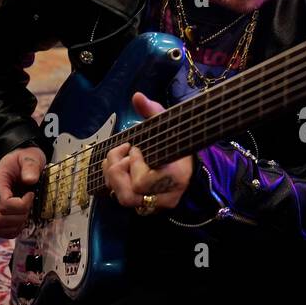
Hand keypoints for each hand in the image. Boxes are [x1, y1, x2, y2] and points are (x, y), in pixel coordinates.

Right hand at [0, 145, 45, 238]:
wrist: (18, 163)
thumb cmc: (24, 160)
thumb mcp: (30, 157)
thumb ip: (30, 166)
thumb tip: (30, 180)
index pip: (4, 204)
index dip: (22, 205)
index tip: (31, 195)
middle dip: (18, 217)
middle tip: (29, 207)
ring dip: (14, 225)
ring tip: (25, 213)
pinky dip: (10, 231)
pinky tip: (20, 221)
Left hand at [103, 92, 192, 211]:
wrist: (192, 165)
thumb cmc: (178, 144)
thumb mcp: (168, 125)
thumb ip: (153, 111)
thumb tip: (137, 97)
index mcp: (175, 176)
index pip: (142, 182)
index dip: (133, 164)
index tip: (135, 147)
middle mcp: (166, 196)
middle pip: (129, 196)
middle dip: (117, 173)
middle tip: (123, 154)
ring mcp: (158, 204)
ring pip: (125, 200)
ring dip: (113, 178)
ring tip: (117, 160)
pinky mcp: (149, 207)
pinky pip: (126, 201)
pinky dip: (116, 185)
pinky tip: (119, 169)